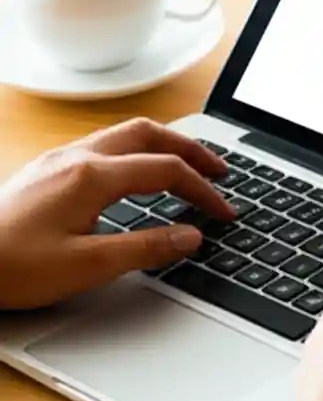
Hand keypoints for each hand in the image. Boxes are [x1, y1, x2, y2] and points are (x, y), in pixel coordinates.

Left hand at [0, 118, 232, 309]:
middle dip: (191, 149)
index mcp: (92, 176)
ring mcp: (57, 160)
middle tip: (219, 170)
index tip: (224, 212)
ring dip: (163, 145)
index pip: (167, 171)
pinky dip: (136, 152)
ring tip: (187, 165)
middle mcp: (76, 158)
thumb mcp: (88, 266)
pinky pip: (102, 145)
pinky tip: (137, 175)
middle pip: (149, 134)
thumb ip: (146, 249)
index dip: (204, 190)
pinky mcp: (45, 171)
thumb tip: (190, 237)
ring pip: (124, 134)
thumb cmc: (11, 266)